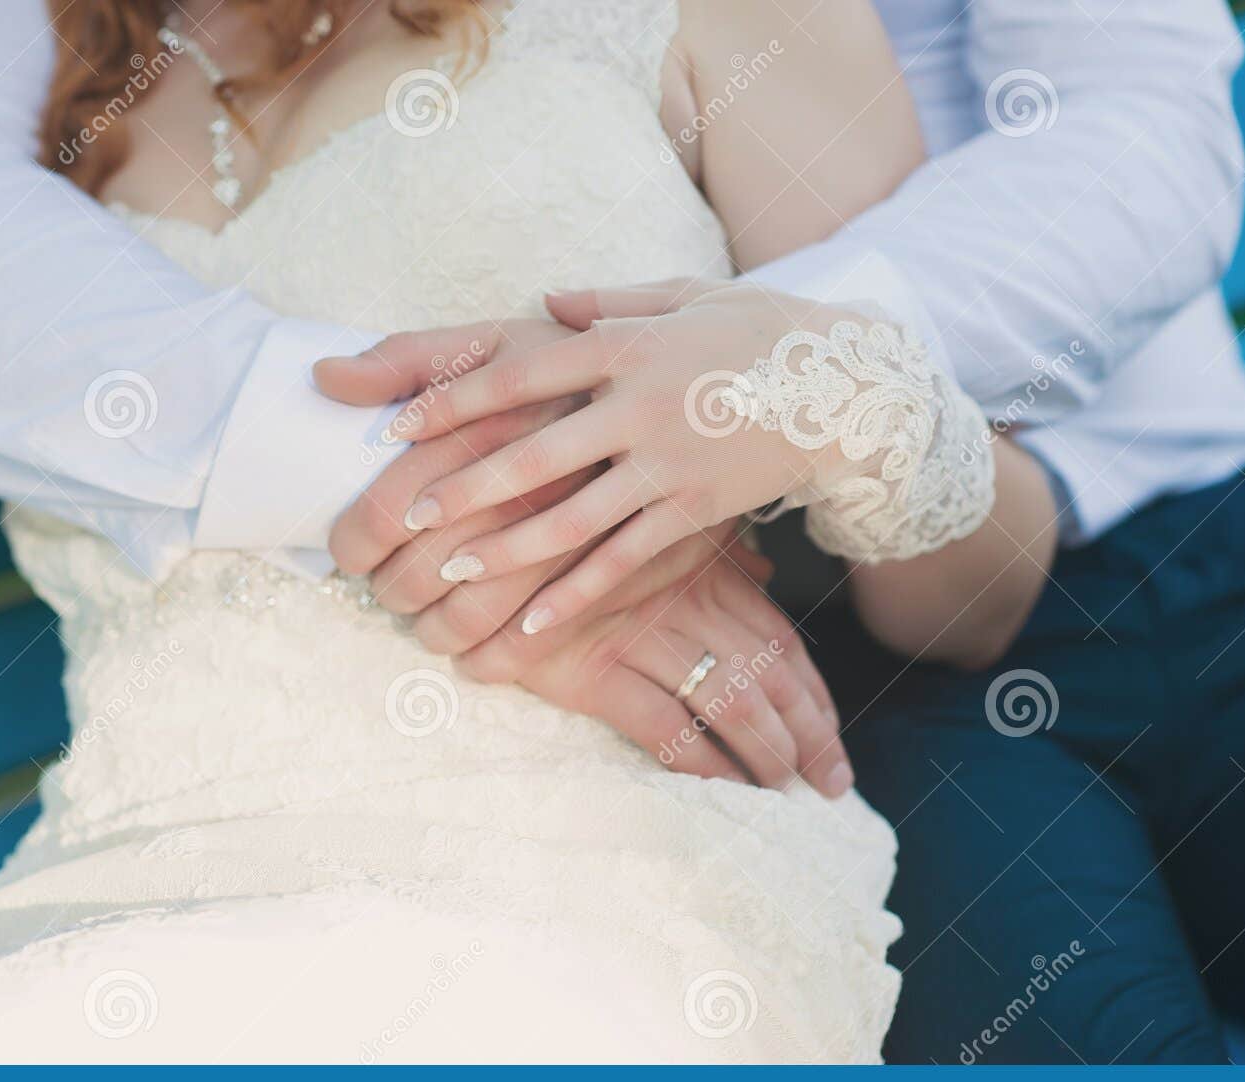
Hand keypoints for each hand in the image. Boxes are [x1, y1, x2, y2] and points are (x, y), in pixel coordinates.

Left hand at [360, 281, 879, 637]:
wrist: (847, 384)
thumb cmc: (757, 331)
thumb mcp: (685, 295)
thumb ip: (610, 301)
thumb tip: (544, 302)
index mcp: (626, 346)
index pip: (519, 373)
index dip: (452, 399)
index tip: (397, 425)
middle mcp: (639, 407)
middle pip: (533, 454)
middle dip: (464, 489)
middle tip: (407, 517)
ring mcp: (668, 465)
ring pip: (571, 519)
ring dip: (506, 551)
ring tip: (453, 575)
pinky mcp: (694, 512)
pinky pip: (623, 561)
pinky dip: (576, 594)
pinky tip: (533, 623)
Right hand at [473, 538, 852, 796]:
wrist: (477, 533)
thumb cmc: (568, 531)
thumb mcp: (650, 529)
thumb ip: (711, 552)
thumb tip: (765, 575)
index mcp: (702, 571)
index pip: (779, 640)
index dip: (813, 694)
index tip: (832, 737)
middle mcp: (682, 602)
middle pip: (769, 678)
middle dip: (808, 735)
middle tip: (833, 784)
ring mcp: (640, 634)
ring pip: (729, 701)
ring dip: (765, 753)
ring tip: (785, 793)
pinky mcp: (593, 669)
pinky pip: (664, 724)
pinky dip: (700, 760)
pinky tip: (723, 787)